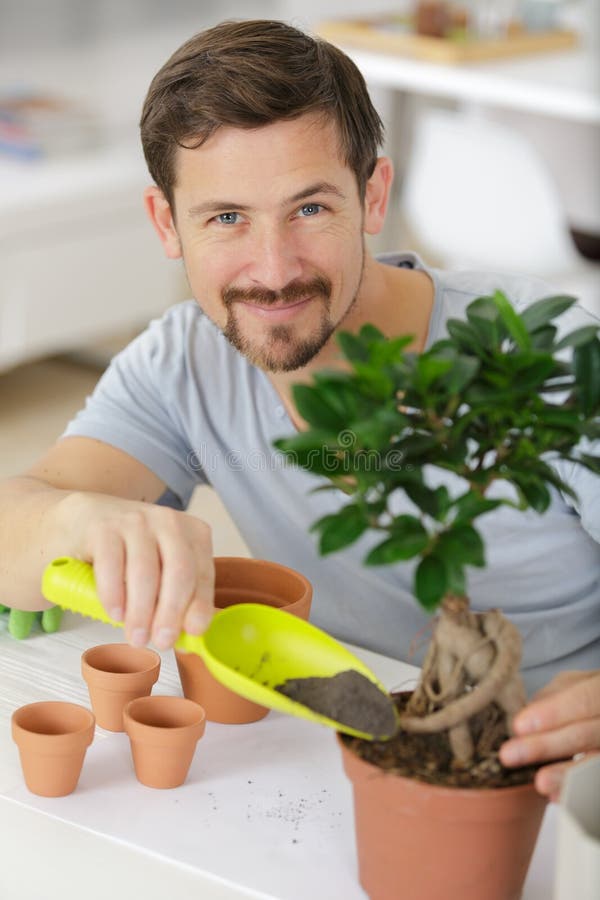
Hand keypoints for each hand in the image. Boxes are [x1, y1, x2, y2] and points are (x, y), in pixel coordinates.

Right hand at [62, 491, 214, 650]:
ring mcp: (136, 521)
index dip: (199, 605)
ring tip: (137, 636)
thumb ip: (178, 597)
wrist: (85, 519)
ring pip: (145, 572)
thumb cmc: (129, 551)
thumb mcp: (162, 568)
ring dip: (141, 611)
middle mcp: (169, 523)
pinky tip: (115, 613)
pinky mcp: (104, 528)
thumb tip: (188, 635)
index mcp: (193, 533)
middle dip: (171, 612)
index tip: (192, 632)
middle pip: (179, 571)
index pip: (202, 573)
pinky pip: (111, 566)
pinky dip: (114, 594)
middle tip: (162, 641)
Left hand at [499, 670, 599, 800]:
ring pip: (596, 762)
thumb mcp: (572, 686)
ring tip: (539, 783)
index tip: (519, 726)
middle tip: (509, 755)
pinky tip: (556, 796)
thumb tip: (521, 723)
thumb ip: (550, 699)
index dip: (554, 713)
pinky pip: (596, 782)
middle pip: (586, 734)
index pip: (584, 700)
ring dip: (565, 774)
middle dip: (546, 746)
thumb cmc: (587, 696)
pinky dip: (578, 792)